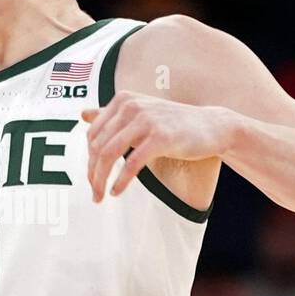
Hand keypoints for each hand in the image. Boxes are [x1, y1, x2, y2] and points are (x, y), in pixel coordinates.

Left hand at [82, 91, 231, 201]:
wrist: (211, 125)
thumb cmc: (174, 123)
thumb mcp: (140, 113)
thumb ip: (111, 115)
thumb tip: (83, 114)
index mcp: (123, 100)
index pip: (93, 134)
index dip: (89, 160)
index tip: (91, 178)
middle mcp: (131, 106)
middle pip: (98, 146)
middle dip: (92, 173)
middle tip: (93, 192)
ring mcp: (146, 120)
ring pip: (109, 154)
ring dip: (101, 179)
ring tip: (101, 195)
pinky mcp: (160, 137)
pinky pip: (131, 164)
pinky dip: (121, 181)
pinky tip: (117, 191)